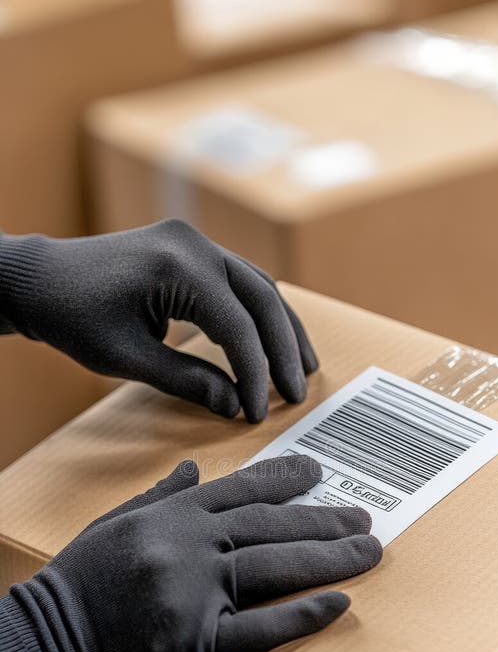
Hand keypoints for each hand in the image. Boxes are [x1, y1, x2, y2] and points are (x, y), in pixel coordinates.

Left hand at [0, 220, 317, 421]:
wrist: (42, 279)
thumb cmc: (74, 317)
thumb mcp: (126, 358)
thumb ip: (186, 380)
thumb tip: (234, 405)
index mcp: (176, 265)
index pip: (236, 325)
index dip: (255, 373)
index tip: (260, 410)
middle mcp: (193, 244)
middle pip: (262, 299)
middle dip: (283, 350)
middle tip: (296, 393)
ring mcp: (195, 241)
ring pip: (259, 285)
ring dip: (282, 329)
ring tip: (302, 369)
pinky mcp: (192, 249)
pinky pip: (240, 280)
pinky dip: (259, 314)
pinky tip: (271, 343)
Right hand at [8, 456, 380, 651]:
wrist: (47, 650)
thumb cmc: (78, 588)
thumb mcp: (114, 526)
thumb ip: (162, 497)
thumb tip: (196, 469)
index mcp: (171, 519)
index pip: (240, 490)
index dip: (284, 478)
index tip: (319, 470)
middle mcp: (188, 548)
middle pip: (270, 527)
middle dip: (324, 520)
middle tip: (364, 521)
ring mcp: (194, 595)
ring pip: (275, 567)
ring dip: (330, 558)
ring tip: (369, 552)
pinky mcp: (198, 645)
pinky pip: (261, 628)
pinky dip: (303, 615)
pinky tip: (339, 602)